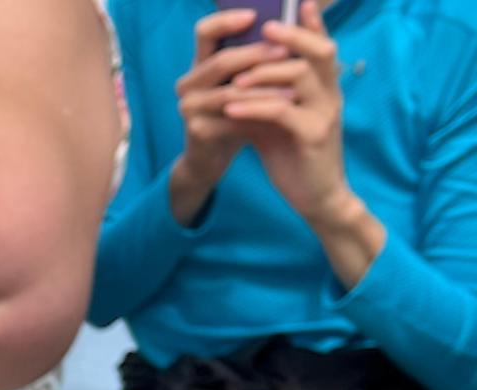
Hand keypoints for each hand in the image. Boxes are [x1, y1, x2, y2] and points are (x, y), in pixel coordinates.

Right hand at [167, 9, 287, 223]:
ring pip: (229, 92)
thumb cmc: (235, 114)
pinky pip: (232, 119)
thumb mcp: (243, 83)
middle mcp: (188, 83)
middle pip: (221, 61)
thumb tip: (293, 20)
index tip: (254, 15)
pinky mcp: (197, 131)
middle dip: (256, 55)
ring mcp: (188, 108)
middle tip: (286, 51)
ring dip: (264, 89)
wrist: (212, 158)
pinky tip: (283, 113)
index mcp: (200, 64)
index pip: (204, 31)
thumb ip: (256, 57)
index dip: (226, 20)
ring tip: (295, 88)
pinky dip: (259, 115)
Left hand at [222, 0, 355, 228]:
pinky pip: (283, 112)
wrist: (316, 197)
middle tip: (264, 29)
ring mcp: (326, 113)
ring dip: (264, 74)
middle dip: (292, 37)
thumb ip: (264, 95)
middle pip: (320, 52)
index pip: (322, 46)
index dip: (312, 24)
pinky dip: (255, 108)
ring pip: (300, 77)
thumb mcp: (276, 120)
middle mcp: (331, 94)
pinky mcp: (314, 136)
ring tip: (234, 80)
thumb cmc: (294, 155)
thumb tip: (236, 76)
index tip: (300, 2)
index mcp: (324, 87)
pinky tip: (231, 111)